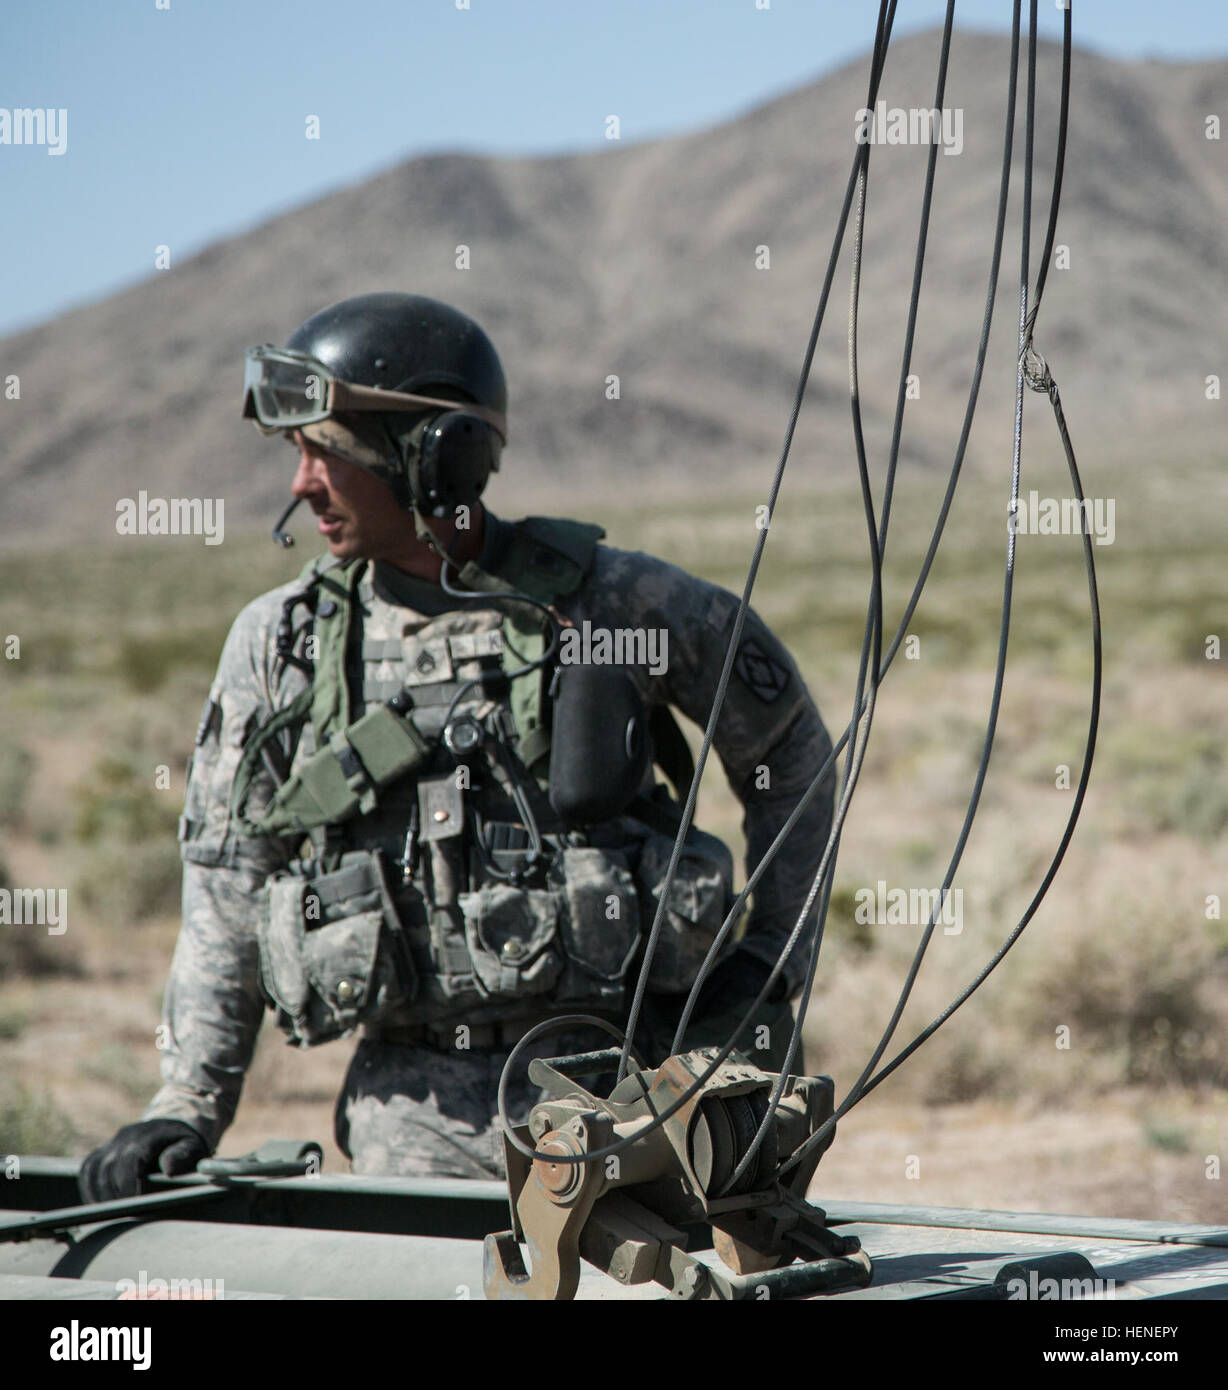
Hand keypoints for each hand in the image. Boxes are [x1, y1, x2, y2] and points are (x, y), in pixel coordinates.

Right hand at [78, 1119, 208, 1203]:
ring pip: (93, 1168)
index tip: (133, 1206)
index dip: (128, 1184)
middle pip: (108, 1167)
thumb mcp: (193, 1147)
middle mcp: (126, 1136)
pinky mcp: (104, 1152)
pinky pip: (88, 1169)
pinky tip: (98, 1205)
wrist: (174, 1126)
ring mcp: (112, 1143)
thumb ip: (183, 1156)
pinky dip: (89, 1188)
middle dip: (112, 1195)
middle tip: (121, 1217)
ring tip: (108, 1215)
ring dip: (98, 1194)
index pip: (130, 1159)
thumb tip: (169, 1169)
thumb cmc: (186, 1144)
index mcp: (149, 1135)